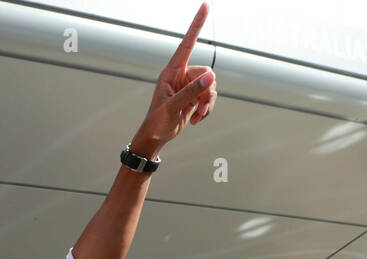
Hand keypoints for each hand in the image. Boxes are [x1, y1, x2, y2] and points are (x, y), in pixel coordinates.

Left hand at [132, 4, 216, 150]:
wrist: (155, 137)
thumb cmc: (156, 122)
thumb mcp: (173, 106)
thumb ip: (191, 92)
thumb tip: (211, 76)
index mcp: (171, 71)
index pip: (187, 43)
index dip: (196, 25)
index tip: (205, 6)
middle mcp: (181, 75)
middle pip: (206, 73)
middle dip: (206, 92)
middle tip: (197, 109)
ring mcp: (188, 86)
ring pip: (211, 86)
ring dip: (207, 103)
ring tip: (196, 116)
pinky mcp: (193, 97)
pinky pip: (209, 97)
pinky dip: (206, 109)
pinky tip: (196, 119)